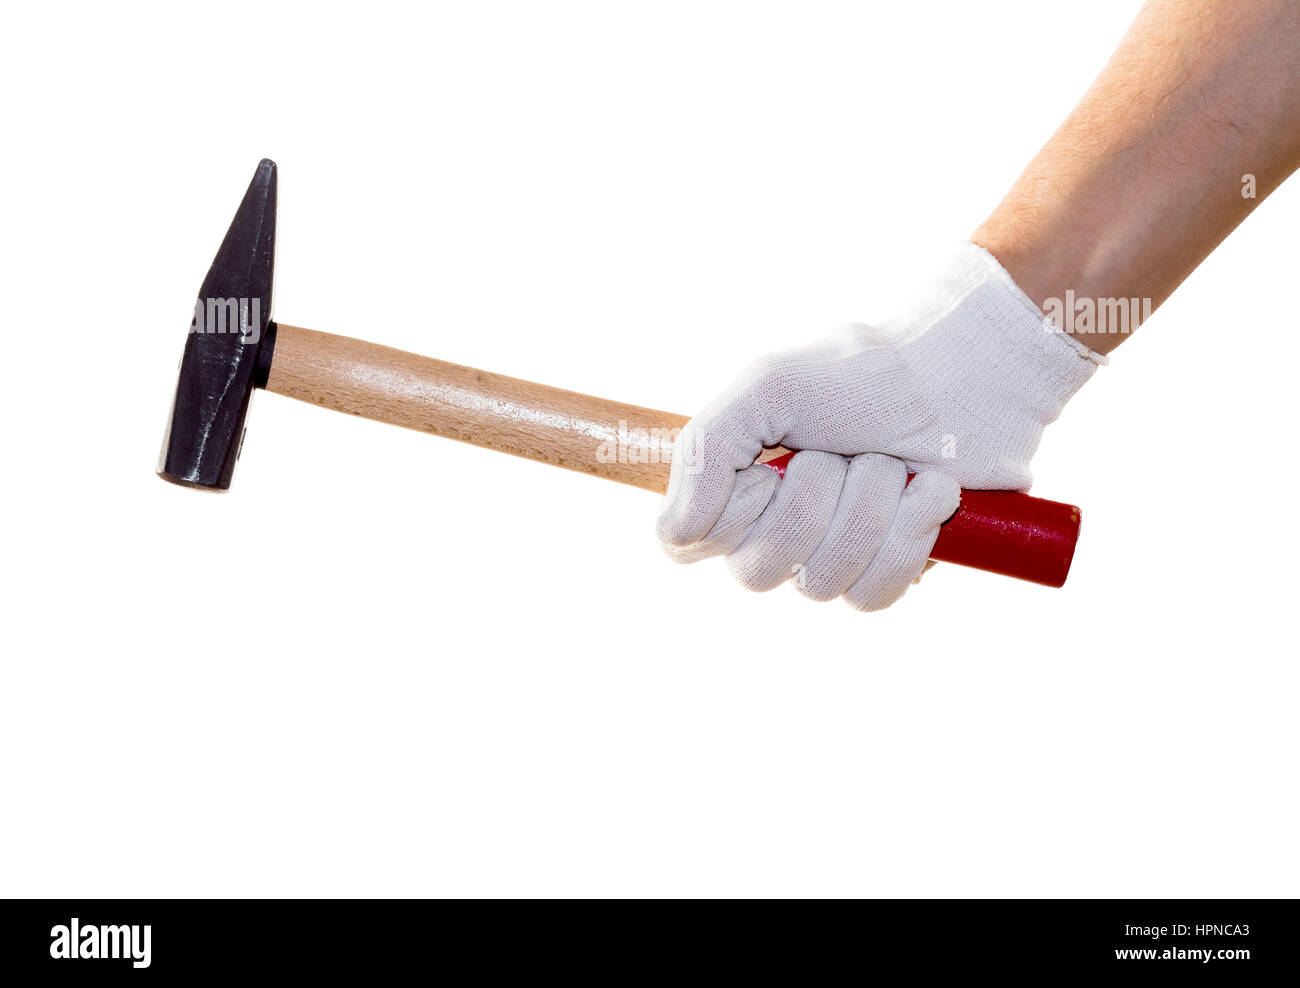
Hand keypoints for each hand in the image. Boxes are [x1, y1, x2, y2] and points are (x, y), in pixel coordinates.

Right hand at [656, 243, 1101, 609]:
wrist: (961, 377)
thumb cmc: (860, 375)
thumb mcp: (767, 387)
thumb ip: (705, 450)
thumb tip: (677, 532)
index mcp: (732, 488)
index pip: (686, 544)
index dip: (730, 512)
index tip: (767, 464)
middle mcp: (772, 532)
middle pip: (757, 573)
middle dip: (812, 501)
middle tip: (840, 452)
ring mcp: (829, 558)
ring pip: (821, 584)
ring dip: (869, 510)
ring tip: (892, 462)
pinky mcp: (885, 573)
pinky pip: (873, 595)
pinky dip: (907, 536)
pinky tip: (930, 493)